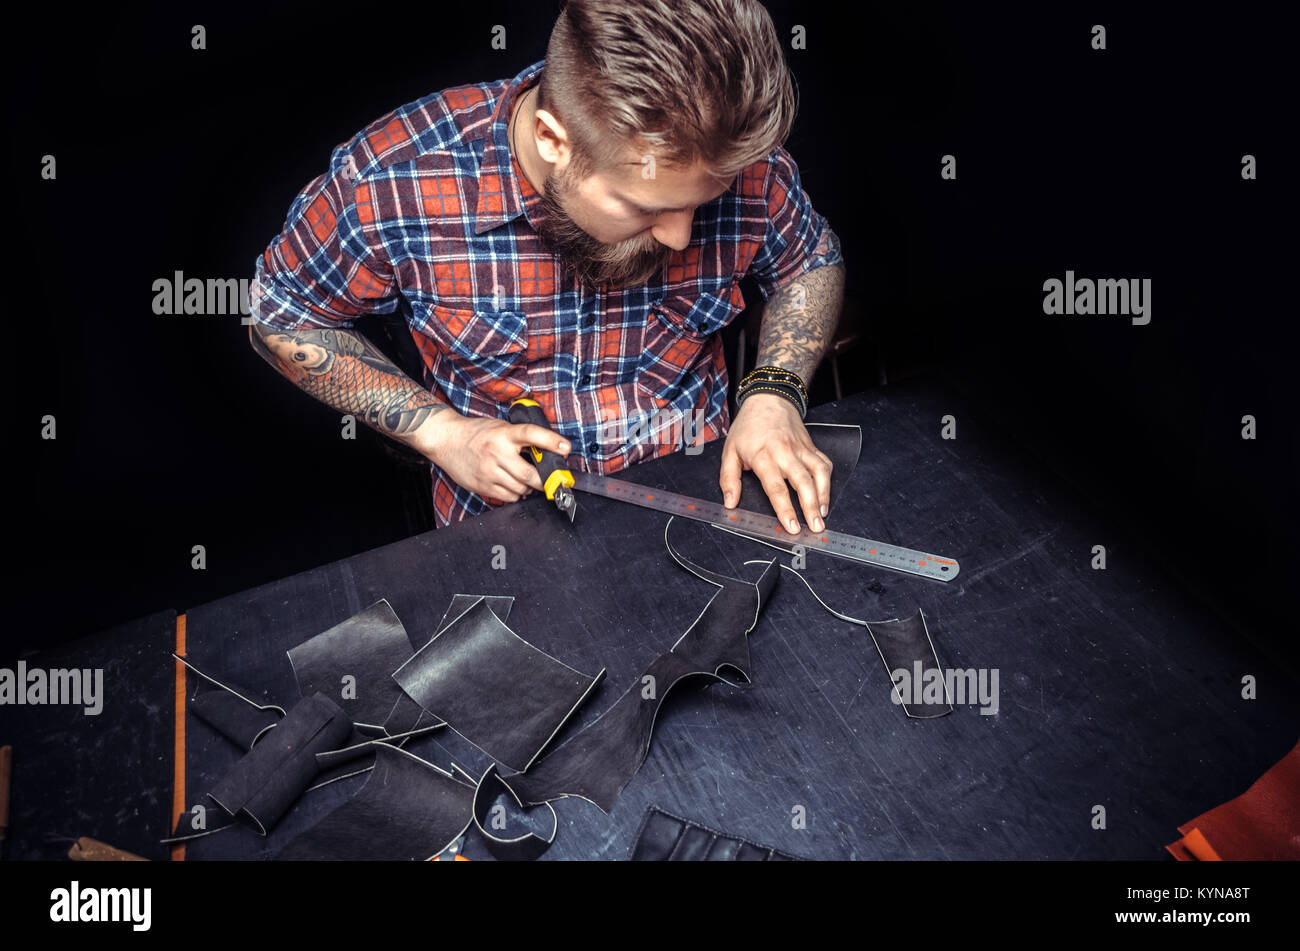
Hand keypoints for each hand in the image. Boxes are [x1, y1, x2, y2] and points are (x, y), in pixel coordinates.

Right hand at [418, 412, 570, 502]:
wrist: (447, 439)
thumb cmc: (476, 433)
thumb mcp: (500, 427)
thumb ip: (520, 438)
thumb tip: (546, 452)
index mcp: (504, 434)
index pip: (532, 435)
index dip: (552, 441)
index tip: (566, 448)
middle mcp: (497, 453)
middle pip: (530, 474)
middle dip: (543, 480)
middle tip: (548, 479)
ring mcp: (488, 471)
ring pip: (520, 489)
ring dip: (528, 488)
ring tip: (524, 480)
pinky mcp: (482, 486)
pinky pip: (508, 497)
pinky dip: (516, 494)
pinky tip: (512, 485)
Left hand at [719, 393, 831, 532]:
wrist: (769, 399)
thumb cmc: (748, 426)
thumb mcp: (730, 450)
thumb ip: (729, 479)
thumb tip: (730, 503)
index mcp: (763, 456)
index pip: (775, 487)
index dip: (785, 509)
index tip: (791, 526)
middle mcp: (784, 452)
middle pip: (802, 483)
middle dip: (810, 507)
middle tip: (815, 528)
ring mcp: (800, 449)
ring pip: (818, 473)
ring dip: (823, 496)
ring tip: (822, 515)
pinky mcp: (811, 446)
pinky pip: (824, 464)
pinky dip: (827, 481)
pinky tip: (825, 495)